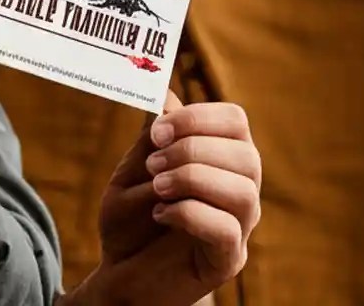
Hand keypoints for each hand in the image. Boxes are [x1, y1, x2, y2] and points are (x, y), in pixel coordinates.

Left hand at [68, 92, 261, 305]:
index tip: (156, 131)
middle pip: (246, 155)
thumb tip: (165, 93)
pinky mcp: (227, 260)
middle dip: (193, 150)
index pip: (235, 121)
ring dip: (193, 180)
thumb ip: (152, 136)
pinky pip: (228, 231)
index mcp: (221, 158)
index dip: (197, 118)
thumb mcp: (133, 169)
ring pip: (243, 192)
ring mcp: (239, 227)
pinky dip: (191, 214)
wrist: (118, 271)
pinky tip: (162, 214)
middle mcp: (239, 189)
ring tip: (158, 188)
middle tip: (153, 163)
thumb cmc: (130, 218)